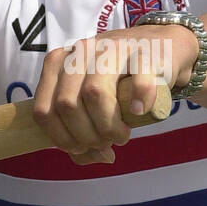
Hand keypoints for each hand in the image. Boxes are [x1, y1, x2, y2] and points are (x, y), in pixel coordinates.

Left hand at [32, 26, 193, 165]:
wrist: (162, 48)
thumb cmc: (121, 80)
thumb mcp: (94, 101)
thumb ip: (84, 133)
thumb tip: (98, 157)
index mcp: (59, 63)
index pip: (44, 110)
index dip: (61, 138)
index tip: (81, 146)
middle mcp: (82, 52)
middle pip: (67, 104)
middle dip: (85, 136)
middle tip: (105, 141)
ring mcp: (113, 48)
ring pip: (94, 93)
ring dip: (108, 126)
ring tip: (120, 134)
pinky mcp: (145, 52)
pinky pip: (138, 82)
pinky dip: (139, 103)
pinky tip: (140, 112)